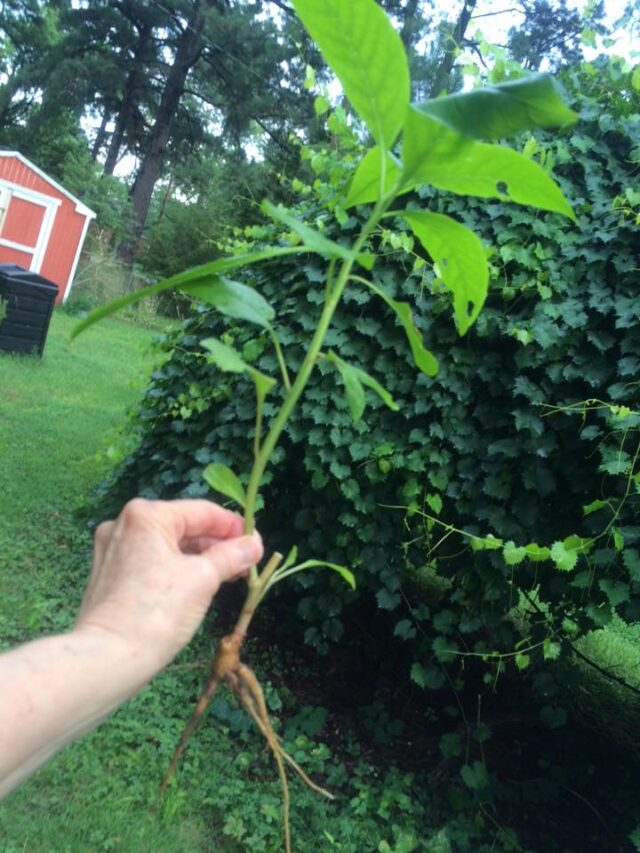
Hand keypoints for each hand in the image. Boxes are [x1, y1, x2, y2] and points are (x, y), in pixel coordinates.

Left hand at [75, 498, 262, 674]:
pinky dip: (177, 569)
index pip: (202, 512)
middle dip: (218, 545)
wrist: (106, 659)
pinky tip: (198, 585)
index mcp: (146, 515)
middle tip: (247, 563)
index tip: (257, 544)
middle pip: (184, 527)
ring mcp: (113, 550)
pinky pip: (153, 562)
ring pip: (169, 546)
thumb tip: (255, 544)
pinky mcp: (109, 574)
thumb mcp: (203, 579)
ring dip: (200, 558)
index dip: (234, 527)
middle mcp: (124, 524)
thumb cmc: (157, 612)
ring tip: (229, 576)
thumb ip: (232, 556)